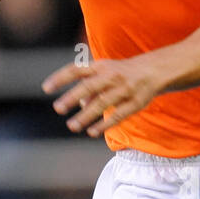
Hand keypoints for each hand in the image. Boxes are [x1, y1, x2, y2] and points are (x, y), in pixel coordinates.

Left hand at [42, 53, 171, 136]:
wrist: (153, 70)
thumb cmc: (120, 73)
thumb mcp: (103, 72)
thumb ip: (88, 86)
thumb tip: (79, 105)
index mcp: (100, 66)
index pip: (76, 70)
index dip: (60, 78)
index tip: (45, 88)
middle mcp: (111, 76)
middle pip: (89, 86)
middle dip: (72, 97)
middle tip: (57, 108)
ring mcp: (124, 89)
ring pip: (102, 103)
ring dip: (86, 115)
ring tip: (72, 126)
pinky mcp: (135, 103)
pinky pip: (118, 114)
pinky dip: (104, 124)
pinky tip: (92, 132)